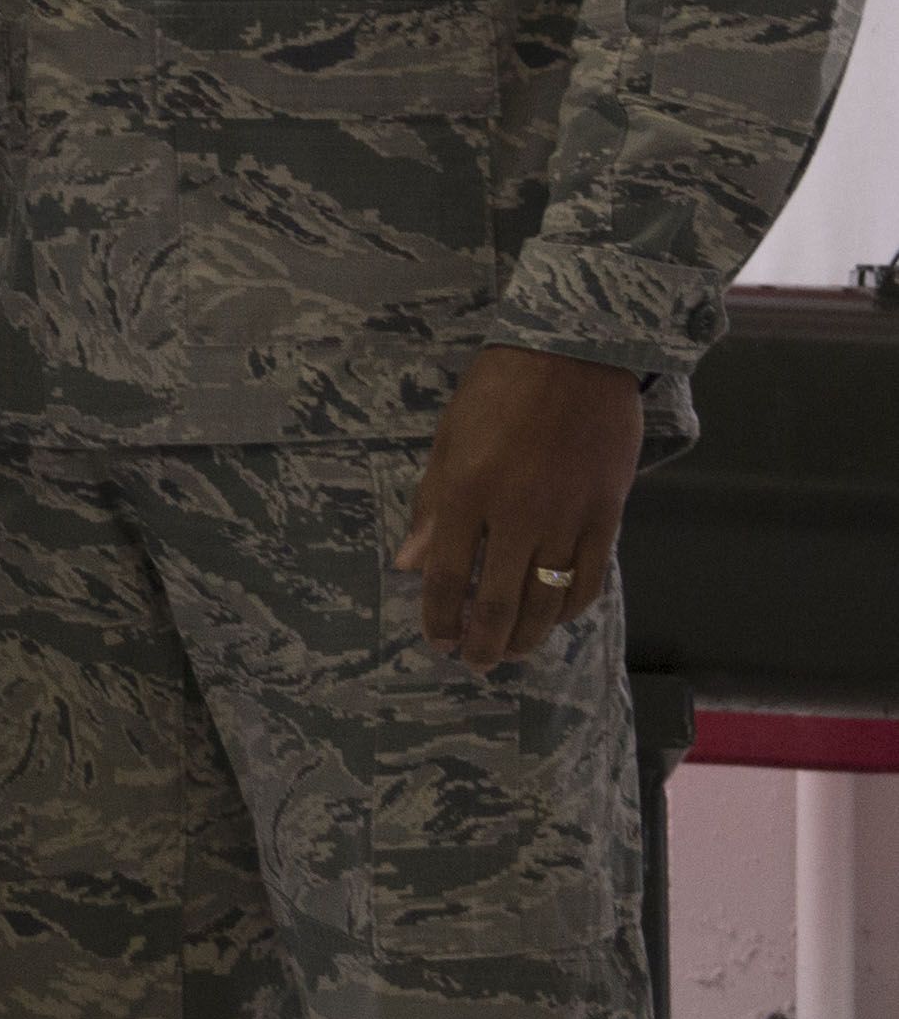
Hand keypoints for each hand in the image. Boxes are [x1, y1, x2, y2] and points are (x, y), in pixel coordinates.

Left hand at [397, 344, 642, 669]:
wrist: (574, 354)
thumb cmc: (499, 389)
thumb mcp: (448, 438)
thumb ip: (431, 506)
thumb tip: (410, 563)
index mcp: (467, 492)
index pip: (448, 576)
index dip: (440, 616)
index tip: (437, 642)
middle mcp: (517, 514)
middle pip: (498, 600)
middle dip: (483, 641)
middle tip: (475, 663)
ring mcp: (567, 518)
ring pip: (546, 601)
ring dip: (527, 634)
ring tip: (511, 650)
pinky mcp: (607, 514)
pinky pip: (589, 578)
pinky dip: (571, 607)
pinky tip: (556, 618)